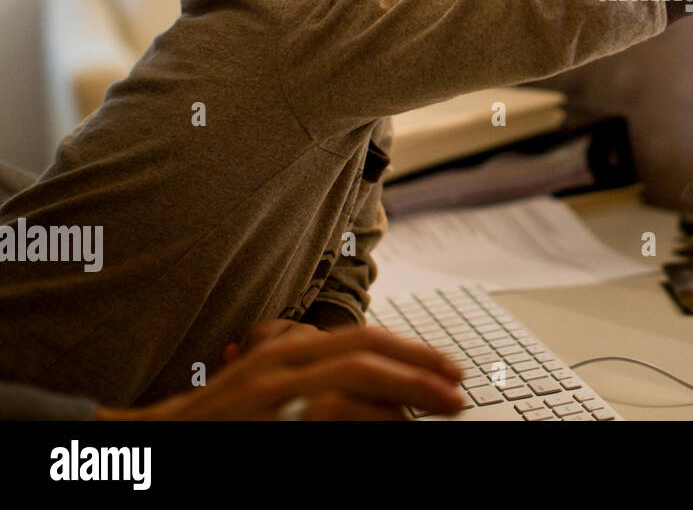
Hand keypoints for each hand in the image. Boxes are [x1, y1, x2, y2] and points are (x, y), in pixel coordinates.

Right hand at [99, 325, 466, 419]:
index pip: (362, 338)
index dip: (412, 350)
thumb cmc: (211, 423)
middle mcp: (278, 363)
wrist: (144, 444)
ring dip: (406, 391)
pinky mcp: (266, 421)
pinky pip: (326, 414)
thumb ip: (308, 372)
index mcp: (284, 349)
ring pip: (352, 379)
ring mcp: (268, 393)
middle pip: (366, 350)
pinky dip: (365, 418)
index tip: (448, 367)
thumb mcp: (263, 384)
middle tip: (459, 386)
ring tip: (445, 404)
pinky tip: (393, 427)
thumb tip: (377, 395)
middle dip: (420, 365)